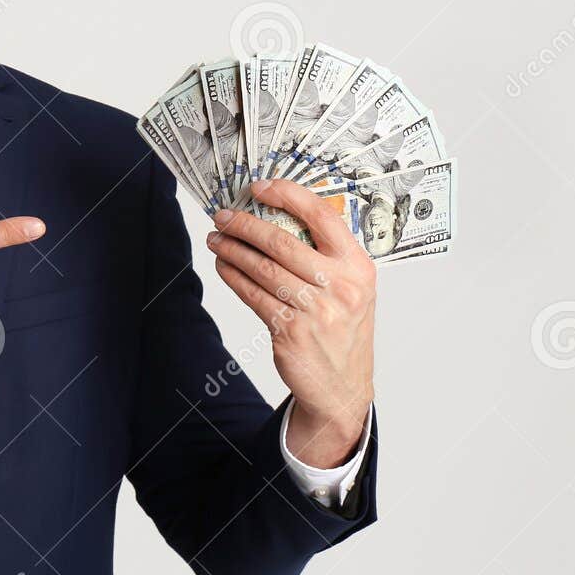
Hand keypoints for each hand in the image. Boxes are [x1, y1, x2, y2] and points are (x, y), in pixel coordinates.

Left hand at [206, 179, 374, 467]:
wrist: (343, 387)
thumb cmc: (344, 330)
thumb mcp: (354, 289)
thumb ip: (329, 256)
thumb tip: (281, 216)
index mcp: (358, 267)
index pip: (322, 216)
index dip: (287, 195)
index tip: (259, 187)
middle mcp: (340, 286)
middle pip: (282, 241)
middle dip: (245, 224)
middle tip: (223, 215)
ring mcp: (316, 311)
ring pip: (262, 268)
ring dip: (233, 250)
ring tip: (216, 239)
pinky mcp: (290, 332)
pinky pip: (254, 296)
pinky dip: (234, 277)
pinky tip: (224, 267)